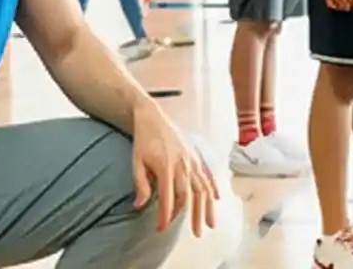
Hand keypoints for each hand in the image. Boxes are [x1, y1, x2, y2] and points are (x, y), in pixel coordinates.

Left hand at [131, 101, 218, 236]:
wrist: (153, 117)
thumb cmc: (143, 140)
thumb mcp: (136, 162)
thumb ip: (140, 184)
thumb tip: (140, 206)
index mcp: (166, 166)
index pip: (168, 197)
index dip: (165, 215)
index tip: (161, 228)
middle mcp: (182, 164)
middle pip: (190, 196)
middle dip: (192, 216)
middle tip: (194, 234)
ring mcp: (192, 160)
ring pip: (203, 188)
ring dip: (206, 207)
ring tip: (209, 224)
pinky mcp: (196, 156)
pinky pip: (207, 174)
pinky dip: (213, 187)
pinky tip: (216, 200)